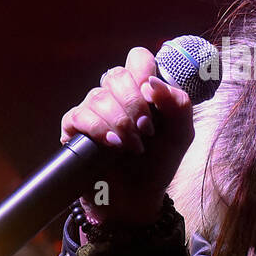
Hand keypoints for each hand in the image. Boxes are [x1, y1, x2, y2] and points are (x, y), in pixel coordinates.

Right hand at [59, 46, 194, 226]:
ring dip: (120, 124)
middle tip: (146, 131)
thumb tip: (153, 83)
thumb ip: (179, 104)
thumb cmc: (158, 164)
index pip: (138, 58)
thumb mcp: (181, 135)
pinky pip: (78, 115)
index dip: (143, 70)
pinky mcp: (74, 129)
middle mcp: (115, 95)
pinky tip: (110, 145)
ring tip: (132, 147)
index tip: (151, 96)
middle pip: (116, 75)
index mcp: (141, 89)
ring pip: (98, 97)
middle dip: (134, 105)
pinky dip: (97, 129)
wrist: (136, 198)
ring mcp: (93, 110)